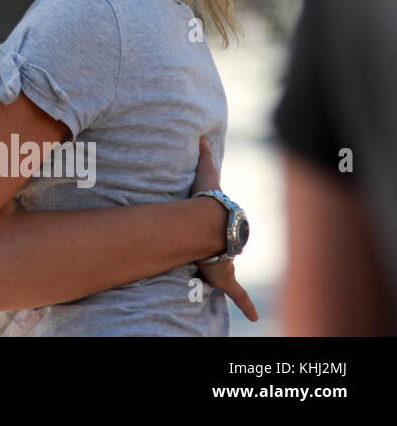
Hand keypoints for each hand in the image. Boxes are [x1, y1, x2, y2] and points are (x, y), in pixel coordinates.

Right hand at [191, 136, 258, 321]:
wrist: (214, 224)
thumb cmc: (210, 203)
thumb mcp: (207, 177)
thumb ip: (205, 157)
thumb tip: (202, 136)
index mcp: (227, 223)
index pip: (229, 223)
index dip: (226, 225)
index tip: (224, 227)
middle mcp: (231, 244)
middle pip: (233, 247)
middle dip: (231, 250)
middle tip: (224, 256)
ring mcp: (229, 263)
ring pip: (235, 273)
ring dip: (235, 280)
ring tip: (233, 289)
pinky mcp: (227, 280)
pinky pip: (238, 295)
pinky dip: (246, 306)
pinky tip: (252, 317)